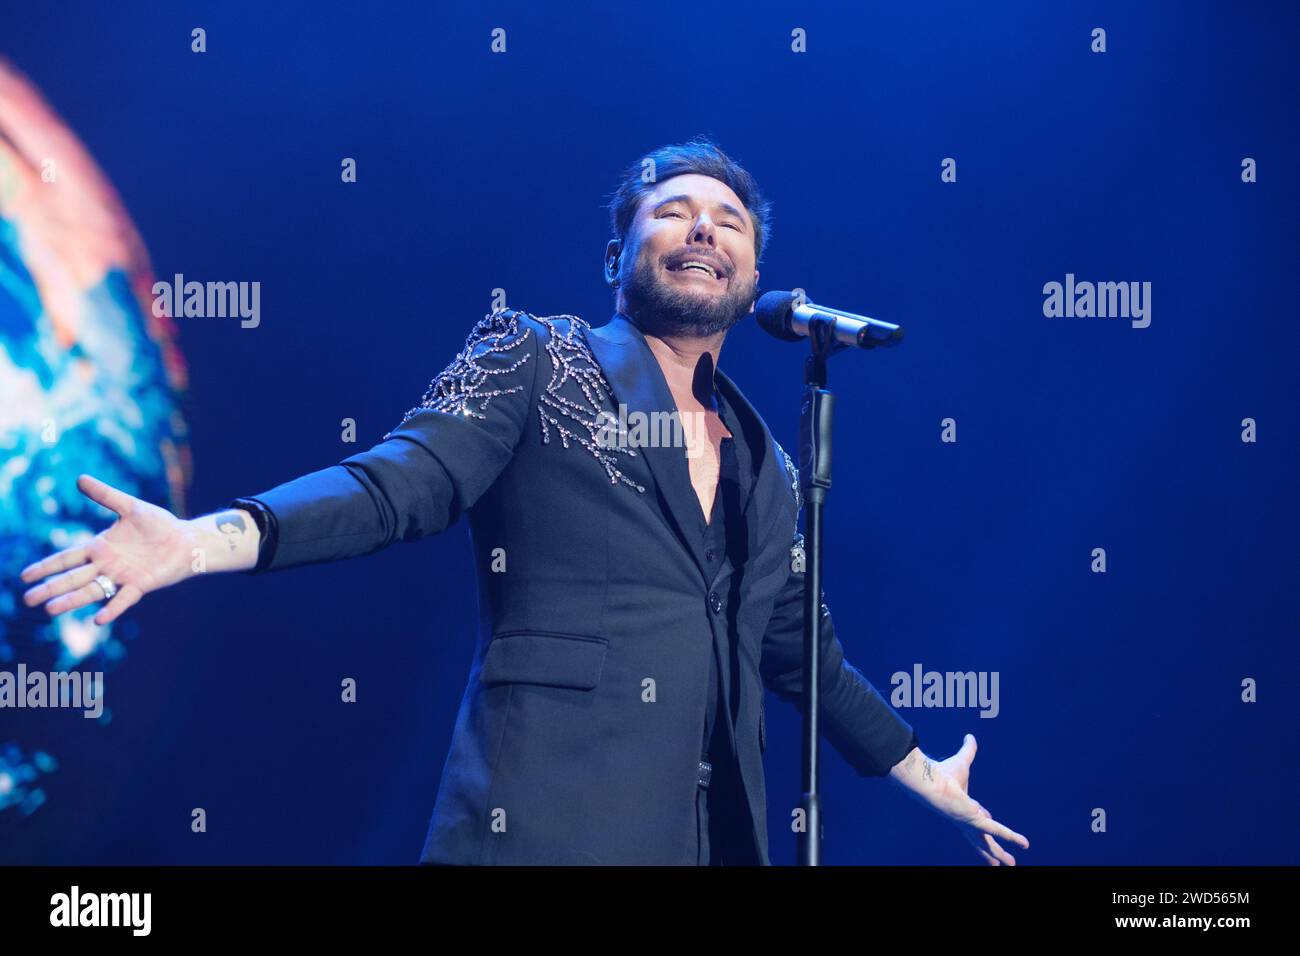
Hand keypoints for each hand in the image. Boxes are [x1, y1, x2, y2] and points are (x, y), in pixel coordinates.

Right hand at [20, 474, 197, 625]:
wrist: (186, 540)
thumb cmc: (159, 525)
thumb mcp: (130, 506)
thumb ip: (105, 495)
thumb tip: (80, 478)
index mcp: (100, 547)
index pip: (66, 558)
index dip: (46, 566)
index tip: (25, 575)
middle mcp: (106, 565)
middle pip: (73, 578)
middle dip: (50, 588)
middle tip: (28, 599)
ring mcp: (122, 577)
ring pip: (91, 591)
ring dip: (71, 601)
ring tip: (50, 610)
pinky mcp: (141, 585)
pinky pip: (123, 599)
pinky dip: (112, 609)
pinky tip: (98, 619)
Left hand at [889, 734, 1028, 865]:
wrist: (931, 782)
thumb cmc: (942, 773)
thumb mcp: (962, 761)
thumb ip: (968, 750)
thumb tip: (970, 736)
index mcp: (963, 807)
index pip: (976, 817)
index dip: (984, 819)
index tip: (988, 818)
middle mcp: (965, 819)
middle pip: (981, 839)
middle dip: (991, 849)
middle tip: (1000, 860)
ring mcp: (970, 823)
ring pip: (988, 842)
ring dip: (1000, 854)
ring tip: (1011, 865)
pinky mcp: (975, 822)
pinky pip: (998, 831)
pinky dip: (1011, 837)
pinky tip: (1024, 843)